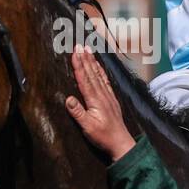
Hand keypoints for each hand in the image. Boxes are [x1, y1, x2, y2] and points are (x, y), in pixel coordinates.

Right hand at [66, 46, 134, 161]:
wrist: (120, 143)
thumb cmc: (103, 136)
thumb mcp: (87, 127)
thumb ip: (78, 112)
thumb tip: (68, 99)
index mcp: (95, 100)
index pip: (85, 79)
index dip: (79, 65)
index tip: (74, 53)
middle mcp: (102, 95)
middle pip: (92, 73)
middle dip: (85, 59)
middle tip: (79, 45)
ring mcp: (108, 96)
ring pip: (99, 75)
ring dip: (93, 62)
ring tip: (88, 51)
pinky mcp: (111, 100)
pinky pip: (105, 81)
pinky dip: (101, 72)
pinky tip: (99, 67)